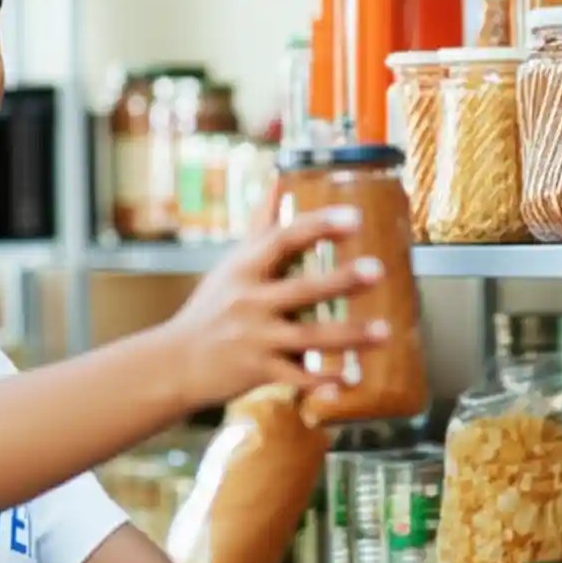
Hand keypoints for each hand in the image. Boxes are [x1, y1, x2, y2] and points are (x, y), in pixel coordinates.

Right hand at [160, 196, 388, 408]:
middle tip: (379, 270)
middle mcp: (249, 301)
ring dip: (349, 335)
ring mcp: (254, 338)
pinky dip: (325, 381)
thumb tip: (278, 182)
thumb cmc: (210, 309)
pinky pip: (298, 377)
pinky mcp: (258, 371)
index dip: (319, 227)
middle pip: (302, 289)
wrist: (176, 362)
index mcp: (245, 269)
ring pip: (309, 336)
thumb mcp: (231, 265)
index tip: (354, 218)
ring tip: (385, 331)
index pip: (283, 240)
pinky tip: (352, 379)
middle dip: (341, 280)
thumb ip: (261, 227)